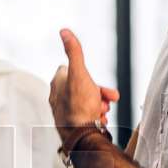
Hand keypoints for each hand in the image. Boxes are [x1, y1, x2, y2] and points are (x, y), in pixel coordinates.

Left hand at [50, 28, 118, 142]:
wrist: (80, 136)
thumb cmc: (79, 105)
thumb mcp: (79, 73)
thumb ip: (74, 52)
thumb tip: (64, 31)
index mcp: (57, 82)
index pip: (72, 69)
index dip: (88, 73)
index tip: (98, 82)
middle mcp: (57, 96)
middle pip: (82, 86)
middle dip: (98, 91)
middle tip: (109, 99)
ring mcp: (63, 111)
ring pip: (85, 101)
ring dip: (99, 104)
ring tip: (104, 111)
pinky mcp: (69, 124)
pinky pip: (85, 115)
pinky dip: (95, 115)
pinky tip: (100, 120)